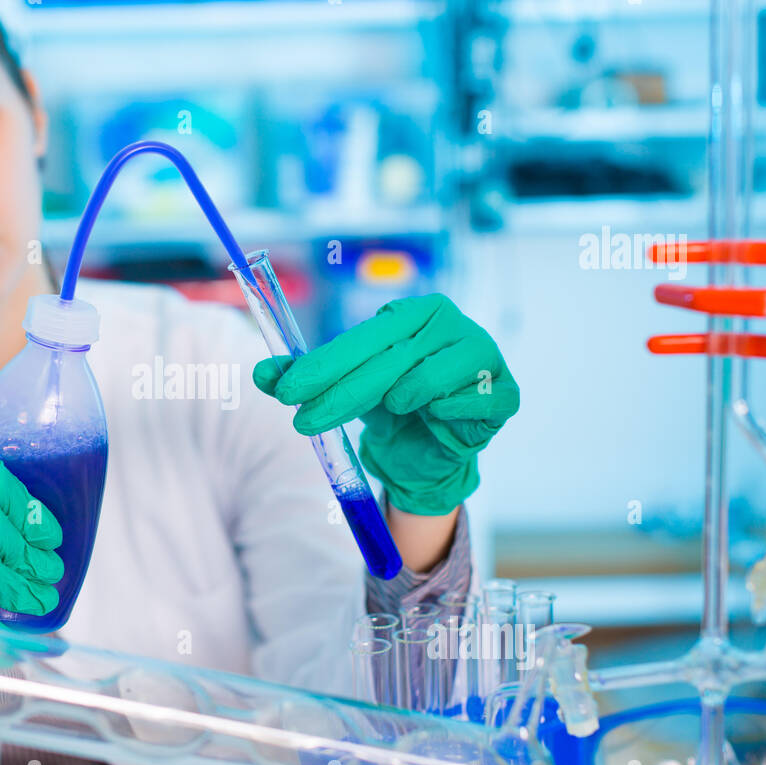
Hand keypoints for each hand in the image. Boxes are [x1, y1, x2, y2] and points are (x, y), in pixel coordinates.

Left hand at [253, 294, 518, 515]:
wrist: (432, 451)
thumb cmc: (390, 408)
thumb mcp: (342, 390)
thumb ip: (303, 377)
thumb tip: (260, 372)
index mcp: (413, 313)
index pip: (361, 339)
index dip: (322, 366)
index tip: (286, 391)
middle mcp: (450, 324)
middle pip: (386, 362)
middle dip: (339, 394)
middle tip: (302, 421)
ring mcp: (483, 354)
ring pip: (427, 380)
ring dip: (401, 400)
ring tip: (397, 408)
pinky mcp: (505, 391)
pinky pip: (469, 402)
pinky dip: (445, 413)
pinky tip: (439, 417)